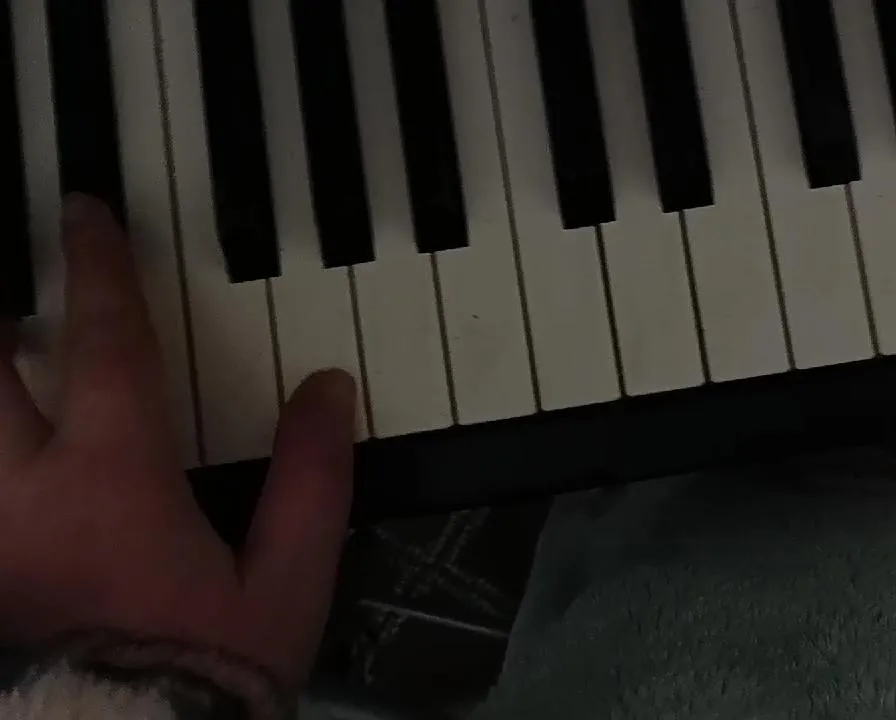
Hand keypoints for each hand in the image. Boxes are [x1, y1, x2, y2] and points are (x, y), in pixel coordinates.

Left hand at [0, 195, 355, 690]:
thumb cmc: (206, 676)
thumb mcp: (286, 582)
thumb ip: (308, 479)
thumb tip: (328, 388)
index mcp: (111, 480)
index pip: (102, 344)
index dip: (96, 267)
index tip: (83, 213)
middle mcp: (20, 496)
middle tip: (7, 293)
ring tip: (5, 374)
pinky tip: (10, 471)